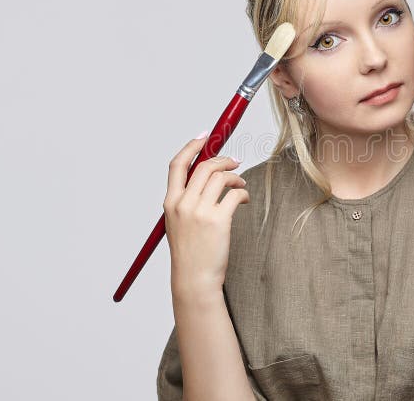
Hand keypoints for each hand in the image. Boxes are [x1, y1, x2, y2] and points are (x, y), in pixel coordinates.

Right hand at [163, 136, 249, 296]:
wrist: (194, 279)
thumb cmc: (191, 252)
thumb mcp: (178, 223)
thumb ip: (187, 200)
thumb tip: (207, 175)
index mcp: (170, 202)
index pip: (177, 164)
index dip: (191, 146)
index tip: (205, 135)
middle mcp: (182, 204)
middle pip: (204, 166)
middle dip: (223, 160)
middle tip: (235, 162)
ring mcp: (199, 211)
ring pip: (221, 177)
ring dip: (236, 177)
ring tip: (240, 186)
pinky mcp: (218, 220)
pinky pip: (235, 194)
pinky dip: (242, 193)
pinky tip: (243, 199)